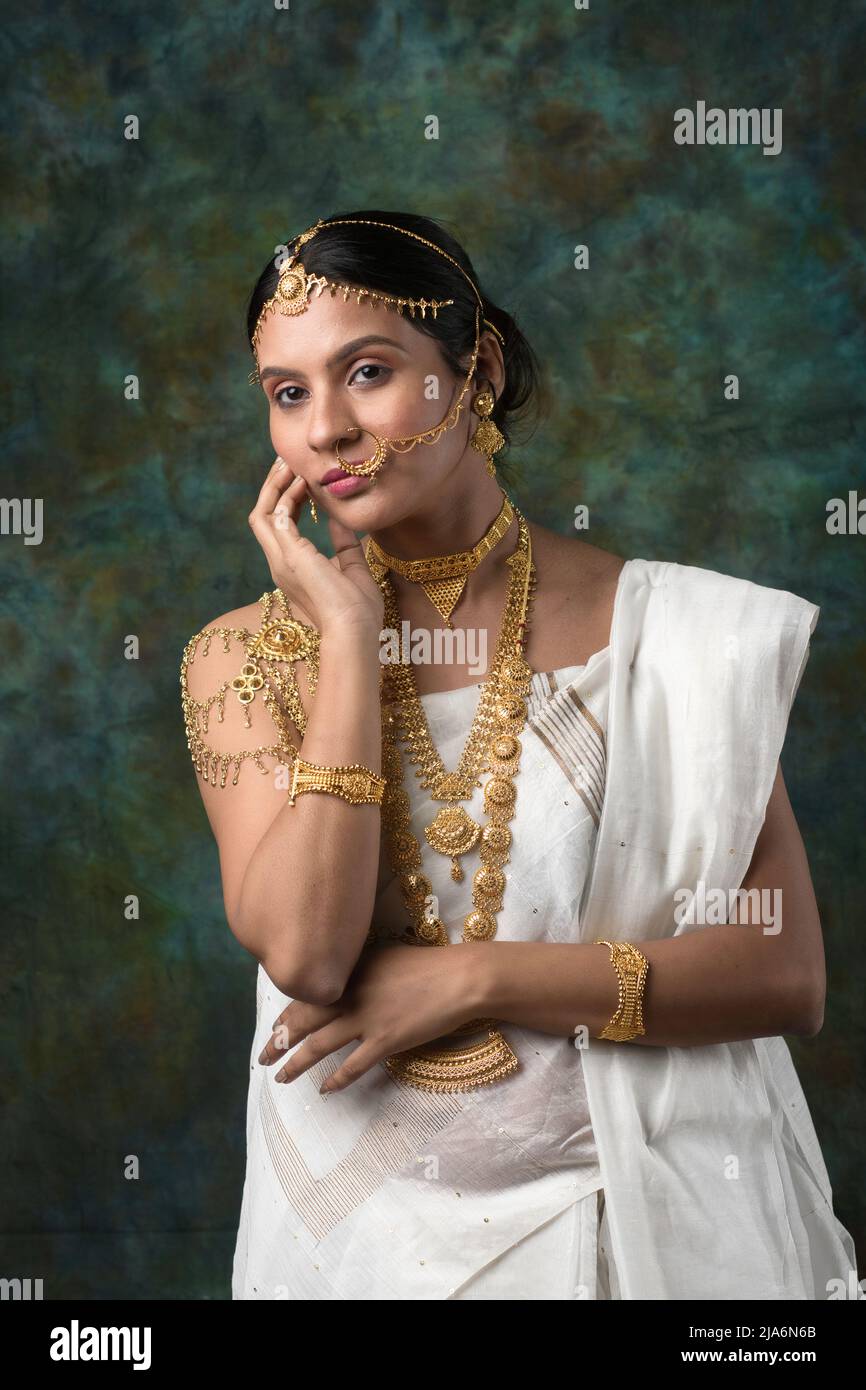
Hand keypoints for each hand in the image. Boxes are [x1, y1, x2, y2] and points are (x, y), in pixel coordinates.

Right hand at [247, 456, 384, 636]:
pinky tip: (304, 484)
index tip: (300, 478)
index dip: (287, 500)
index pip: (278, 527)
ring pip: (262, 514)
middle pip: (261, 516)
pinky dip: (288, 497)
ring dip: (275, 486)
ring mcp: (281, 561)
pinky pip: (279, 517)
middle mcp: (279, 564)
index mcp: (292, 569)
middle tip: (286, 461)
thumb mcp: (352, 568)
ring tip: (290, 464)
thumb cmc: (358, 611)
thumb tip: (341, 519)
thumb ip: (344, 544)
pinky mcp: (290, 557)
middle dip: (273, 487)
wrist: (355, 632)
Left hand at [256, 942, 483, 1092]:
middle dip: (278, 1041)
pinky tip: (326, 1090)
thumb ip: (359, 970)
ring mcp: (367, 1018)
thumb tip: (342, 982)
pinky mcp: (385, 1040)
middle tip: (262, 1058)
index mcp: (349, 971)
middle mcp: (351, 994)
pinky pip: (353, 1066)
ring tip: (282, 1078)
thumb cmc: (428, 965)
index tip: (273, 1028)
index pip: (307, 995)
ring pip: (320, 1046)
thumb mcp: (385, 957)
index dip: (285, 1015)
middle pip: (304, 1020)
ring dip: (297, 1064)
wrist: (460, 977)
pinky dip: (337, 1080)